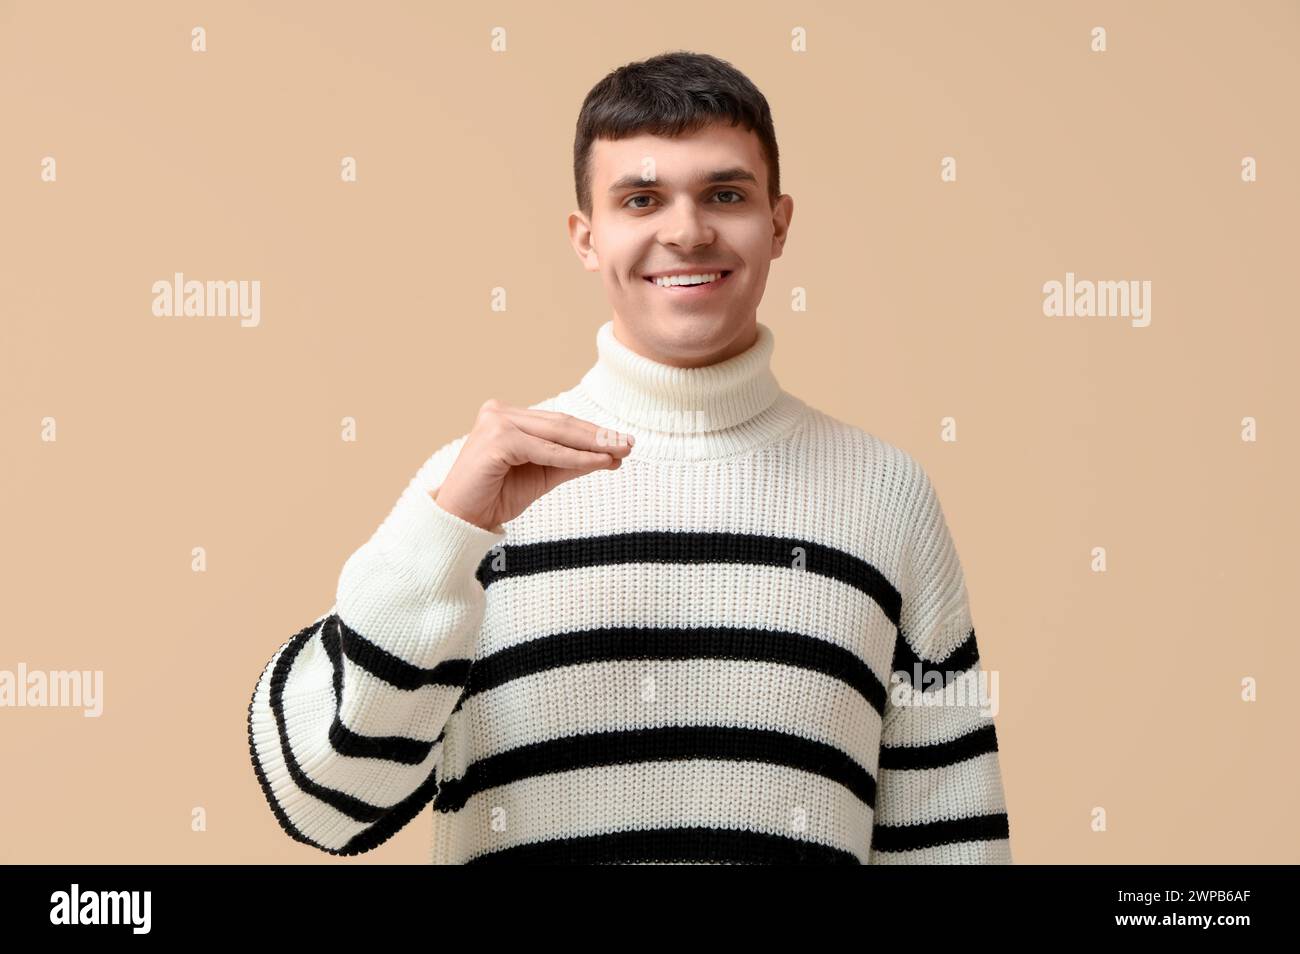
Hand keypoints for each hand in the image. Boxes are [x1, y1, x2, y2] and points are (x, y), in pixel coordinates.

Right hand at [432, 399, 633, 530]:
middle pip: (560, 424)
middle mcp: (499, 412)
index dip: (591, 433)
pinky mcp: (496, 440)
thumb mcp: (542, 476)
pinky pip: (545, 450)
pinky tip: (599, 461)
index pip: (558, 423)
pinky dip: (574, 457)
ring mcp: (496, 422)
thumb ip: (571, 462)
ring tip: (620, 452)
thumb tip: (611, 455)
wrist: (463, 519)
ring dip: (592, 444)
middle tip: (629, 444)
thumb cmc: (496, 497)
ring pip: (556, 434)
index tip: (622, 443)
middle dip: (598, 436)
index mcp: (507, 416)